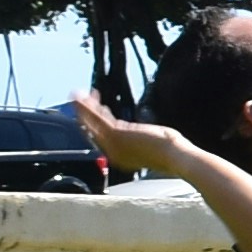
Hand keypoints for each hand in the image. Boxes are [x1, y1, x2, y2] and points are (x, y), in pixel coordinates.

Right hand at [72, 92, 190, 183]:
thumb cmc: (171, 152)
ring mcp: (113, 144)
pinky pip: (97, 118)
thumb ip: (142, 139)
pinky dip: (87, 107)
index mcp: (120, 157)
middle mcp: (112, 153)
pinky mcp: (117, 134)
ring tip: (75, 94)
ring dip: (83, 107)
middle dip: (85, 114)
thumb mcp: (153, 145)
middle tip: (78, 100)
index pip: (102, 137)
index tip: (97, 107)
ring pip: (93, 123)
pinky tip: (82, 98)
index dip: (96, 121)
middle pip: (93, 130)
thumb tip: (145, 133)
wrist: (176, 157)